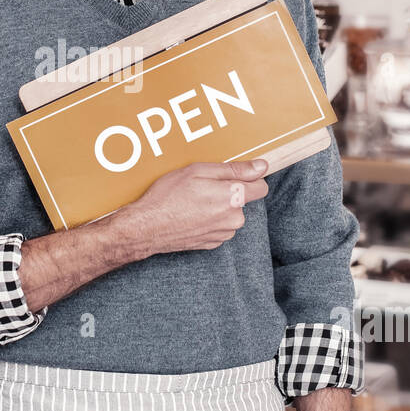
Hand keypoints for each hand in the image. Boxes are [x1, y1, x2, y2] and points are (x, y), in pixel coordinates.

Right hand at [118, 159, 268, 256]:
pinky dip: (209, 221)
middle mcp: (234, 218)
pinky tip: (191, 215)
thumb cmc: (169, 195)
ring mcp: (224, 233)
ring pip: (230, 215)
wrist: (147, 227)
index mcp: (233, 197)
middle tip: (202, 188)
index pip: (261, 187)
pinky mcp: (213, 243)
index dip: (249, 179)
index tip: (233, 176)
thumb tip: (261, 166)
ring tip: (193, 203)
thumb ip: (234, 169)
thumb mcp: (199, 171)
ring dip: (218, 208)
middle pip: (243, 201)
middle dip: (228, 193)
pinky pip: (219, 227)